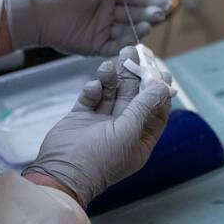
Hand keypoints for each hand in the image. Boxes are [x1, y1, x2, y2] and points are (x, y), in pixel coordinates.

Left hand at [5, 0, 163, 56]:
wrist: (39, 13)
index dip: (147, 0)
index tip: (161, 2)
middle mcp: (108, 14)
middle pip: (134, 15)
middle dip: (148, 14)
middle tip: (160, 14)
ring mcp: (102, 30)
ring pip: (127, 30)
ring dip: (140, 27)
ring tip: (150, 24)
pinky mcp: (96, 46)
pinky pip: (115, 46)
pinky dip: (127, 43)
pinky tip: (137, 36)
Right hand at [22, 51, 172, 208]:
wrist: (60, 173)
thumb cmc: (100, 157)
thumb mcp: (128, 131)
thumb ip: (144, 106)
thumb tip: (163, 87)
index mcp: (139, 138)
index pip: (155, 110)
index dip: (158, 90)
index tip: (159, 70)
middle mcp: (122, 129)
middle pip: (133, 96)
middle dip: (134, 75)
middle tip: (134, 51)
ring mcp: (100, 122)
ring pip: (112, 92)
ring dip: (114, 77)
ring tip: (114, 59)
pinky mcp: (81, 117)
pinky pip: (92, 97)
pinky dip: (94, 89)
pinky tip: (95, 86)